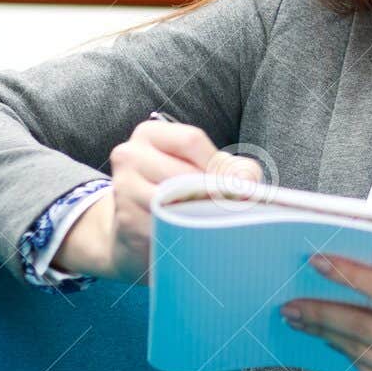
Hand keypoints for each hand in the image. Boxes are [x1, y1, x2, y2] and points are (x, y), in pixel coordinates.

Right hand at [53, 117, 263, 280]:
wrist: (134, 231)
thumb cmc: (178, 192)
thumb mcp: (202, 169)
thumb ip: (232, 168)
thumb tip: (248, 181)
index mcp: (150, 134)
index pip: (191, 140)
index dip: (218, 164)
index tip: (234, 185)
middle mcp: (130, 154)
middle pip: (183, 172)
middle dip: (213, 193)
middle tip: (231, 208)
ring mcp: (124, 188)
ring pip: (174, 200)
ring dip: (200, 214)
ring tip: (214, 221)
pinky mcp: (126, 219)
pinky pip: (164, 225)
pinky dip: (184, 232)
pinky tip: (193, 236)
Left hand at [281, 253, 371, 370]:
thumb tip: (352, 280)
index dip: (352, 276)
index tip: (317, 262)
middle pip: (363, 328)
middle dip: (322, 314)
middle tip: (290, 303)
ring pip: (357, 351)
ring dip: (324, 333)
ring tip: (298, 318)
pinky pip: (364, 369)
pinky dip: (343, 350)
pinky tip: (327, 338)